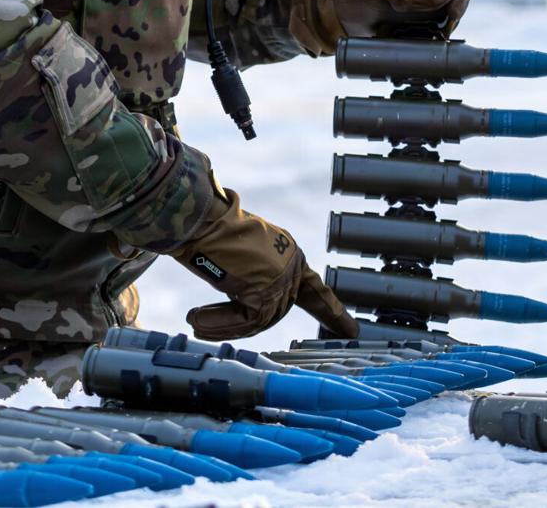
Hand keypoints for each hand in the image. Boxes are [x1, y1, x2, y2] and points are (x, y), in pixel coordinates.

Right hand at [170, 186, 356, 341]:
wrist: (200, 216)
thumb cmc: (211, 229)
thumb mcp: (242, 253)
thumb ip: (253, 277)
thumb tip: (248, 308)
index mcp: (288, 252)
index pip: (313, 288)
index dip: (331, 310)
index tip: (352, 330)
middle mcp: (290, 264)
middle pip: (273, 311)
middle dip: (235, 323)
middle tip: (198, 322)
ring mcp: (281, 277)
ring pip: (258, 319)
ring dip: (222, 323)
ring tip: (194, 320)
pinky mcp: (265, 290)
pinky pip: (246, 320)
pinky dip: (219, 323)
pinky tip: (195, 319)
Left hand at [288, 0, 471, 56]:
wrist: (328, 10)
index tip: (454, 5)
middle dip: (455, 7)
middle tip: (446, 27)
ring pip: (448, 9)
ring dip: (445, 23)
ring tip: (434, 35)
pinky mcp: (416, 17)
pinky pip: (435, 25)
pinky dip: (435, 34)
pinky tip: (428, 41)